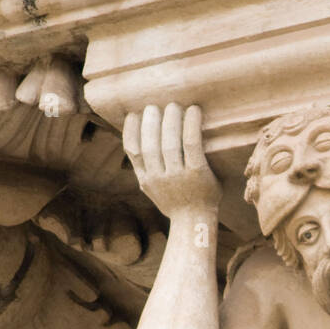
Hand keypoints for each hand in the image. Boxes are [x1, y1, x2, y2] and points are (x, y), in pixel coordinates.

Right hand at [123, 104, 221, 219]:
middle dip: (151, 120)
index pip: (132, 150)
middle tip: (155, 105)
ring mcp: (178, 176)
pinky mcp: (197, 173)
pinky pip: (191, 143)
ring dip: (170, 119)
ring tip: (173, 105)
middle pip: (150, 143)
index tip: (134, 113)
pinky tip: (193, 111)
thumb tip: (137, 145)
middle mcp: (158, 178)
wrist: (195, 223)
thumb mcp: (154, 190)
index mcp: (145, 180)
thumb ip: (146, 171)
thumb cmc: (177, 203)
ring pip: (169, 142)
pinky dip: (191, 125)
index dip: (131, 129)